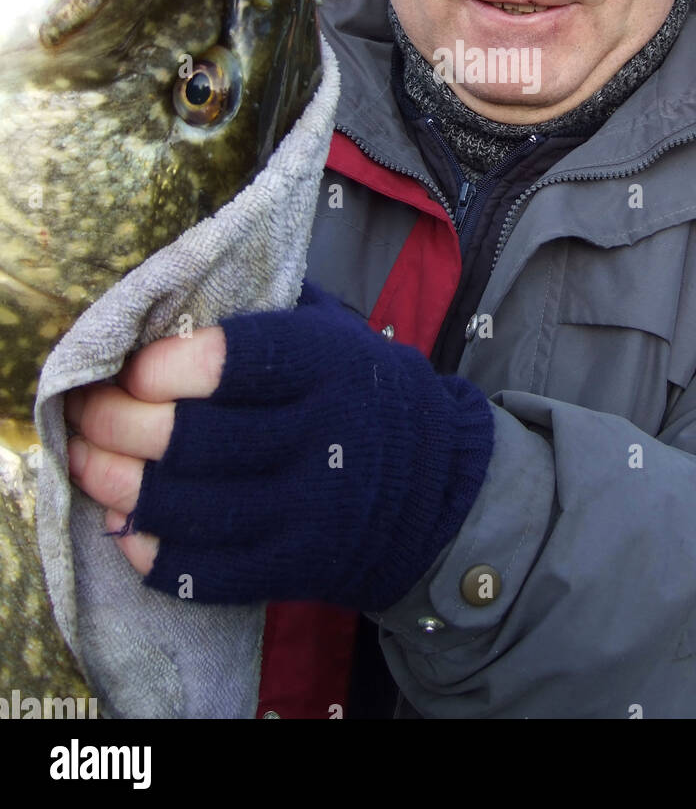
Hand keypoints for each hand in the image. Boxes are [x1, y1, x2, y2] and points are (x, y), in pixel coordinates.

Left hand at [63, 286, 492, 607]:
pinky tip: (123, 520)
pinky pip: (200, 570)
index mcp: (330, 364)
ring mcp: (308, 512)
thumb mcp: (335, 328)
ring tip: (83, 459)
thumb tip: (160, 299)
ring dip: (111, 483)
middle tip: (82, 411)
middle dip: (113, 424)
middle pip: (189, 439)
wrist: (439, 489)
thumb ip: (261, 308)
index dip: (160, 367)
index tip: (129, 367)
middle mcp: (321, 437)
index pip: (230, 361)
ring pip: (182, 506)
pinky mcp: (295, 568)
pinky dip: (146, 547)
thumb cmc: (365, 391)